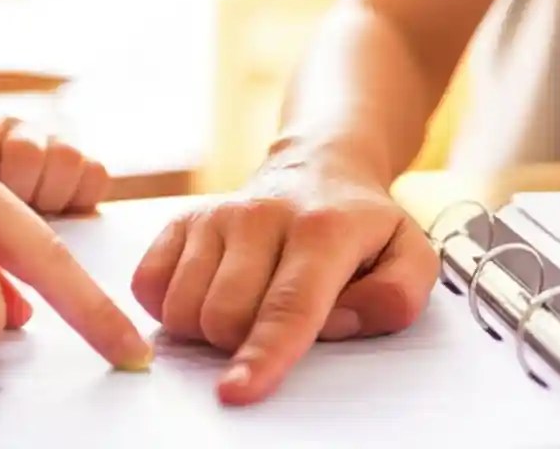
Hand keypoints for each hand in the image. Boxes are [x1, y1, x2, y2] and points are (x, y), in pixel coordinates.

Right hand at [131, 150, 436, 404]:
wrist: (318, 167)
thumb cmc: (360, 226)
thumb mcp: (411, 255)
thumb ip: (397, 295)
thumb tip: (344, 321)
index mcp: (323, 229)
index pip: (289, 306)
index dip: (263, 355)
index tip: (237, 391)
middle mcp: (261, 215)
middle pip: (225, 318)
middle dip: (243, 343)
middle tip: (274, 322)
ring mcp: (215, 215)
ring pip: (182, 309)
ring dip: (208, 329)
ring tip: (247, 306)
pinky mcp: (181, 220)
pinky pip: (148, 287)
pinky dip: (171, 306)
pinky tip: (210, 292)